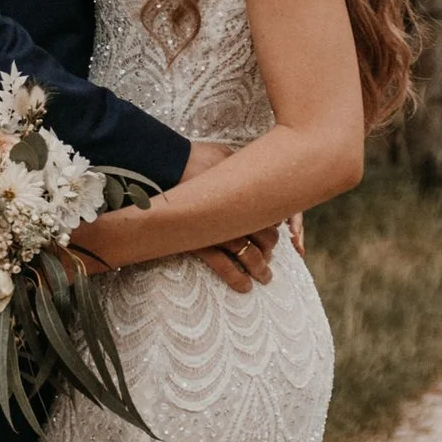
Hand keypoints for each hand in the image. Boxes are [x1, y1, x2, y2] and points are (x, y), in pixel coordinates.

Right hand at [182, 143, 275, 290]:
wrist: (164, 170)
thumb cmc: (193, 159)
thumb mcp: (223, 154)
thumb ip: (238, 166)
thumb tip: (247, 169)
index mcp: (248, 195)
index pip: (274, 215)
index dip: (277, 224)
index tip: (274, 229)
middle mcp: (240, 216)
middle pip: (267, 238)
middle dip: (271, 248)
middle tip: (269, 255)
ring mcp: (223, 233)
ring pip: (251, 257)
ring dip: (261, 269)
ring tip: (265, 277)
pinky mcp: (204, 244)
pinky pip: (225, 267)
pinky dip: (237, 279)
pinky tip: (245, 287)